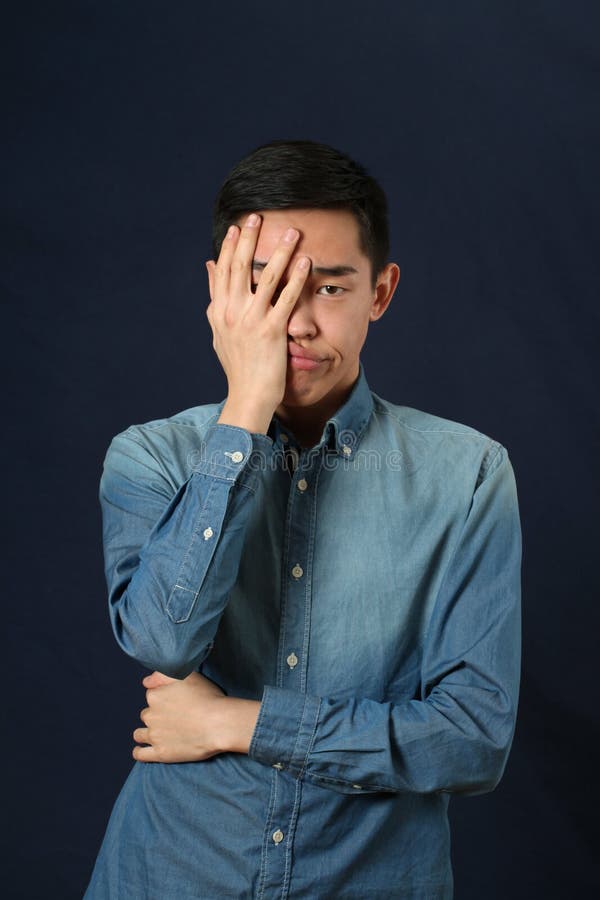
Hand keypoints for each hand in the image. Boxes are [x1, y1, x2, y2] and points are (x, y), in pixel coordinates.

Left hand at [132, 670, 259, 762]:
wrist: (219, 724)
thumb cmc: (207, 698)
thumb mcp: (187, 675)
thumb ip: (162, 675)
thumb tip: (146, 682)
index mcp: (155, 696)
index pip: (152, 695)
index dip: (164, 697)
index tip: (174, 701)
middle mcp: (151, 716)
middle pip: (147, 714)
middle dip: (156, 715)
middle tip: (173, 717)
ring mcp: (154, 736)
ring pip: (140, 734)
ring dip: (146, 732)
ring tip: (158, 733)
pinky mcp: (160, 753)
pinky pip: (140, 754)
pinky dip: (139, 751)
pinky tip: (142, 749)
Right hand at [206, 213, 310, 433]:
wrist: (248, 396)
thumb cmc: (239, 366)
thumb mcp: (221, 330)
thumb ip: (216, 296)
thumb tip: (210, 265)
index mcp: (219, 311)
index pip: (223, 270)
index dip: (231, 246)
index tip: (238, 225)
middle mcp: (232, 313)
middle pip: (240, 267)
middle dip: (250, 239)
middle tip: (259, 215)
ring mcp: (251, 321)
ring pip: (265, 278)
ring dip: (280, 252)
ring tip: (292, 232)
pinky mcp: (272, 332)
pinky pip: (286, 299)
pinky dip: (296, 278)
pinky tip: (306, 262)